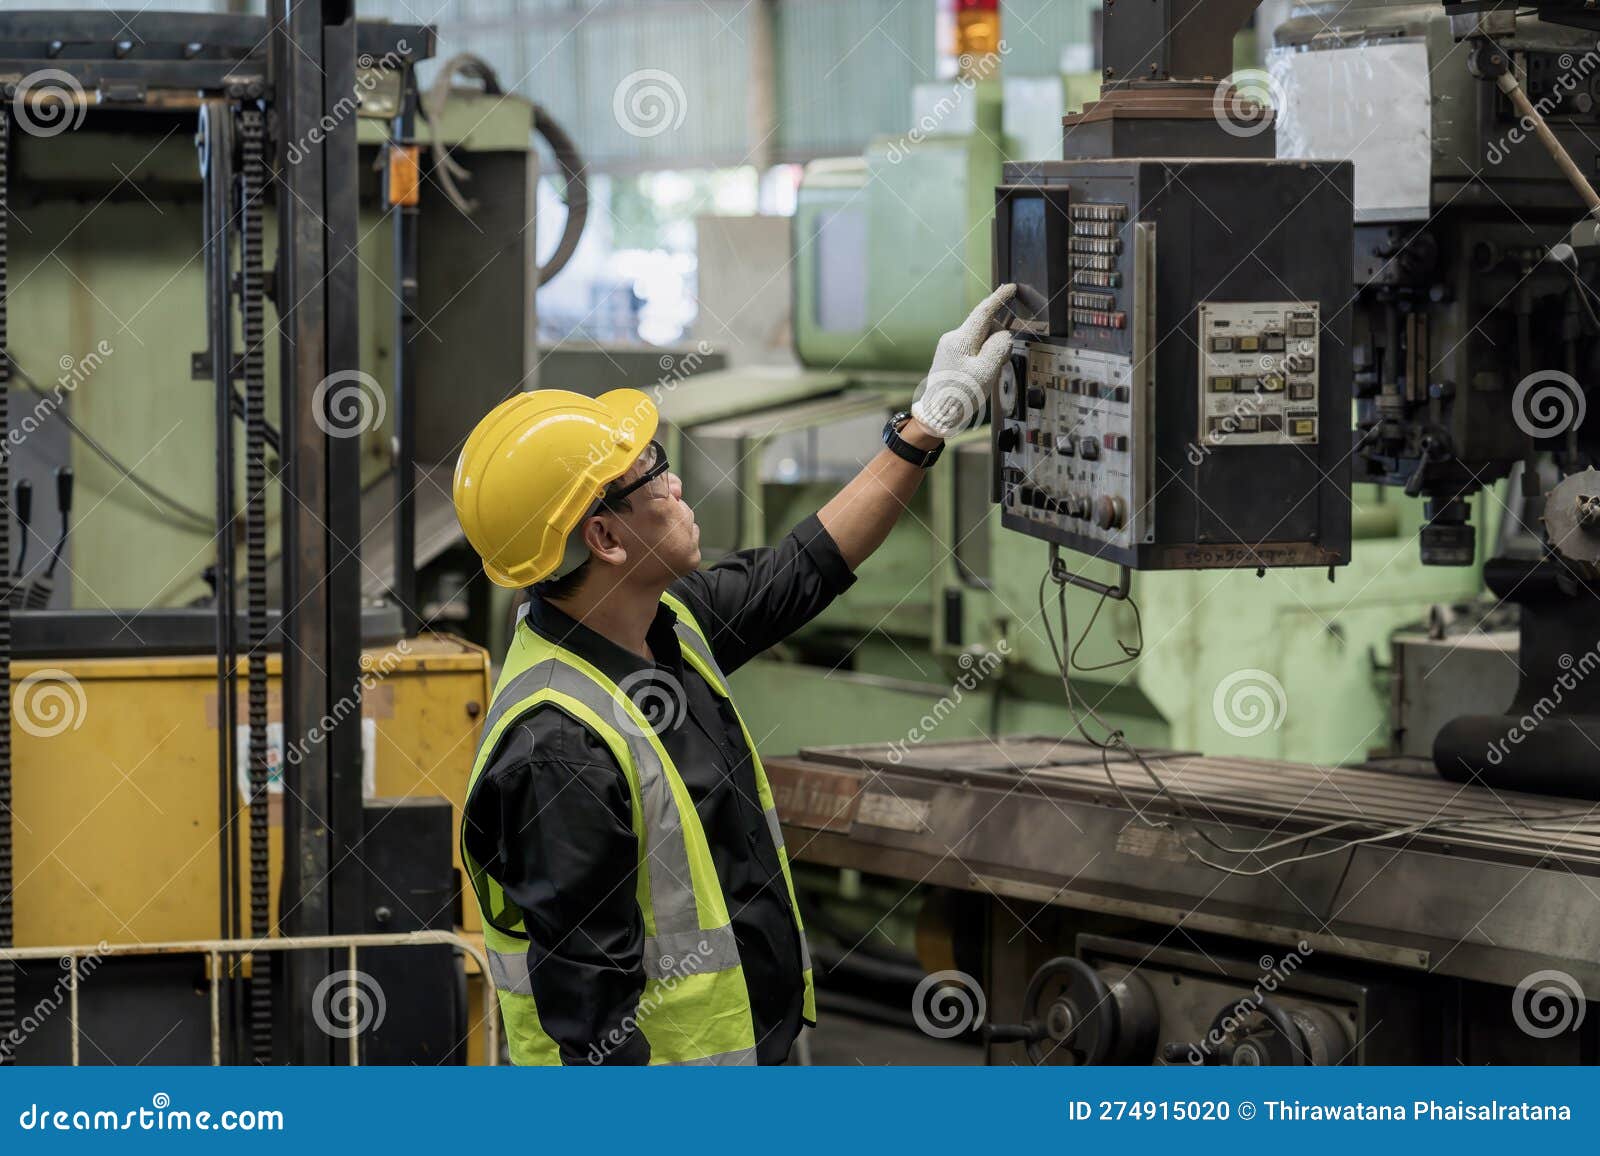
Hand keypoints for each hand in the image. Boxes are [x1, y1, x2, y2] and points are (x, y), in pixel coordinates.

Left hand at [909, 284, 1016, 438]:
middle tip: (998, 364)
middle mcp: (953, 339)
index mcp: (960, 340)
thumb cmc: (959, 395)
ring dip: (990, 352)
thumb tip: (1003, 335)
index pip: (983, 312)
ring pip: (981, 340)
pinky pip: (974, 350)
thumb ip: (998, 347)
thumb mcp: (986, 371)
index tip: (1010, 288)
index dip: (999, 298)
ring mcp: (950, 348)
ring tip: (985, 374)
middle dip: (998, 340)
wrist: (938, 413)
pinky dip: (983, 358)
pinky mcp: (951, 356)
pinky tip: (980, 375)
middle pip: (986, 328)